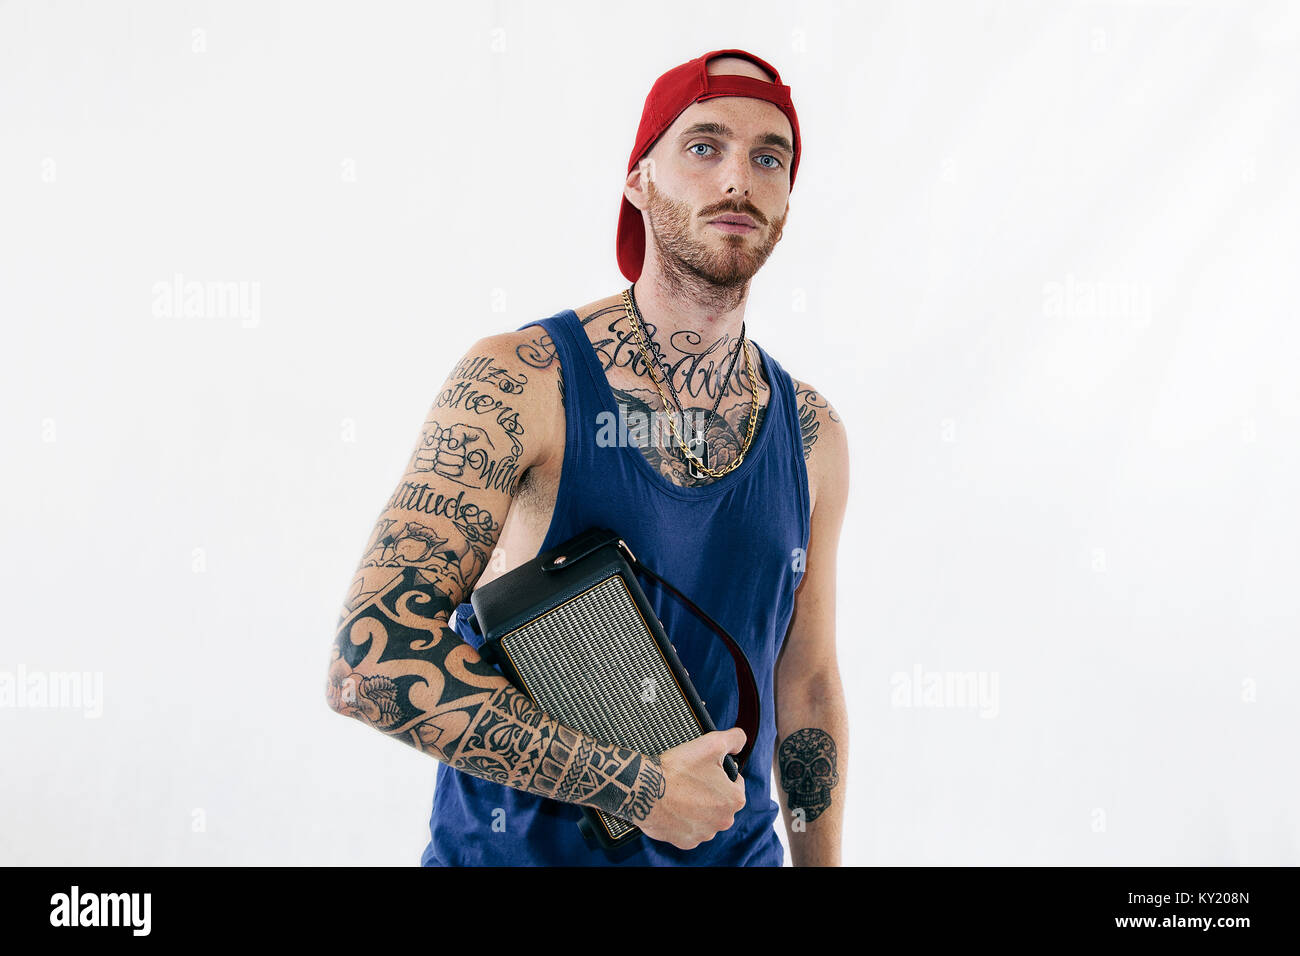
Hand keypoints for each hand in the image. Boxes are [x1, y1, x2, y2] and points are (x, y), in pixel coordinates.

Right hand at [637, 727, 747, 849]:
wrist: (644, 788)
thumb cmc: (678, 768)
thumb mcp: (711, 743)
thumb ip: (734, 739)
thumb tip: (740, 741)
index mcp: (734, 800)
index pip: (735, 783)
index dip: (720, 772)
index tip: (704, 769)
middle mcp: (723, 821)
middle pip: (721, 801)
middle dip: (710, 791)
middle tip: (691, 779)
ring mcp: (704, 834)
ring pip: (706, 816)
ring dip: (697, 807)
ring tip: (680, 792)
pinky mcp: (686, 842)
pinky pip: (690, 829)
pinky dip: (683, 820)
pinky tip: (674, 807)